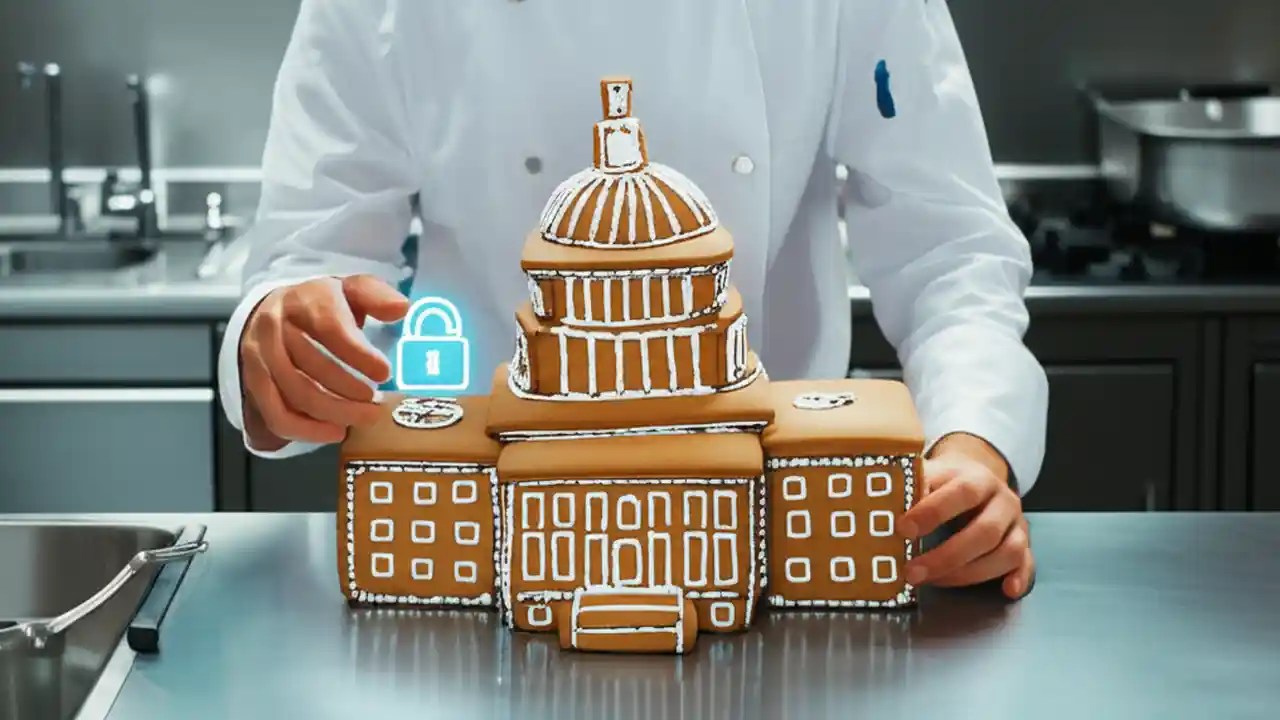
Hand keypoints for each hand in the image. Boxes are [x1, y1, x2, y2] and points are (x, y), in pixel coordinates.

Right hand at [239, 275, 409, 449]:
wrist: (273, 311)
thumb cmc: (320, 304)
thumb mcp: (350, 289)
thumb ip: (376, 295)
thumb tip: (401, 308)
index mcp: (305, 301)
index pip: (329, 327)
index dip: (358, 353)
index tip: (384, 372)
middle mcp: (276, 327)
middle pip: (311, 365)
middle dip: (349, 390)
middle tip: (377, 405)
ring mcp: (261, 355)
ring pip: (295, 392)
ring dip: (333, 412)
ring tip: (363, 419)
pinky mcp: (254, 381)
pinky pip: (276, 413)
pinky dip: (306, 429)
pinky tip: (334, 432)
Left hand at [898, 433, 1035, 598]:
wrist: (978, 476)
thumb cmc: (946, 481)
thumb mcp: (930, 473)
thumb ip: (912, 485)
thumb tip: (882, 502)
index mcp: (978, 478)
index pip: (960, 493)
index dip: (932, 513)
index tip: (902, 529)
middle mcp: (1003, 501)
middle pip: (985, 532)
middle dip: (947, 557)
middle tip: (912, 572)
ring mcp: (1017, 524)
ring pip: (1005, 553)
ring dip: (968, 574)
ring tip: (934, 583)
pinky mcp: (1024, 545)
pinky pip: (1027, 564)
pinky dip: (1019, 579)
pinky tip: (1005, 591)